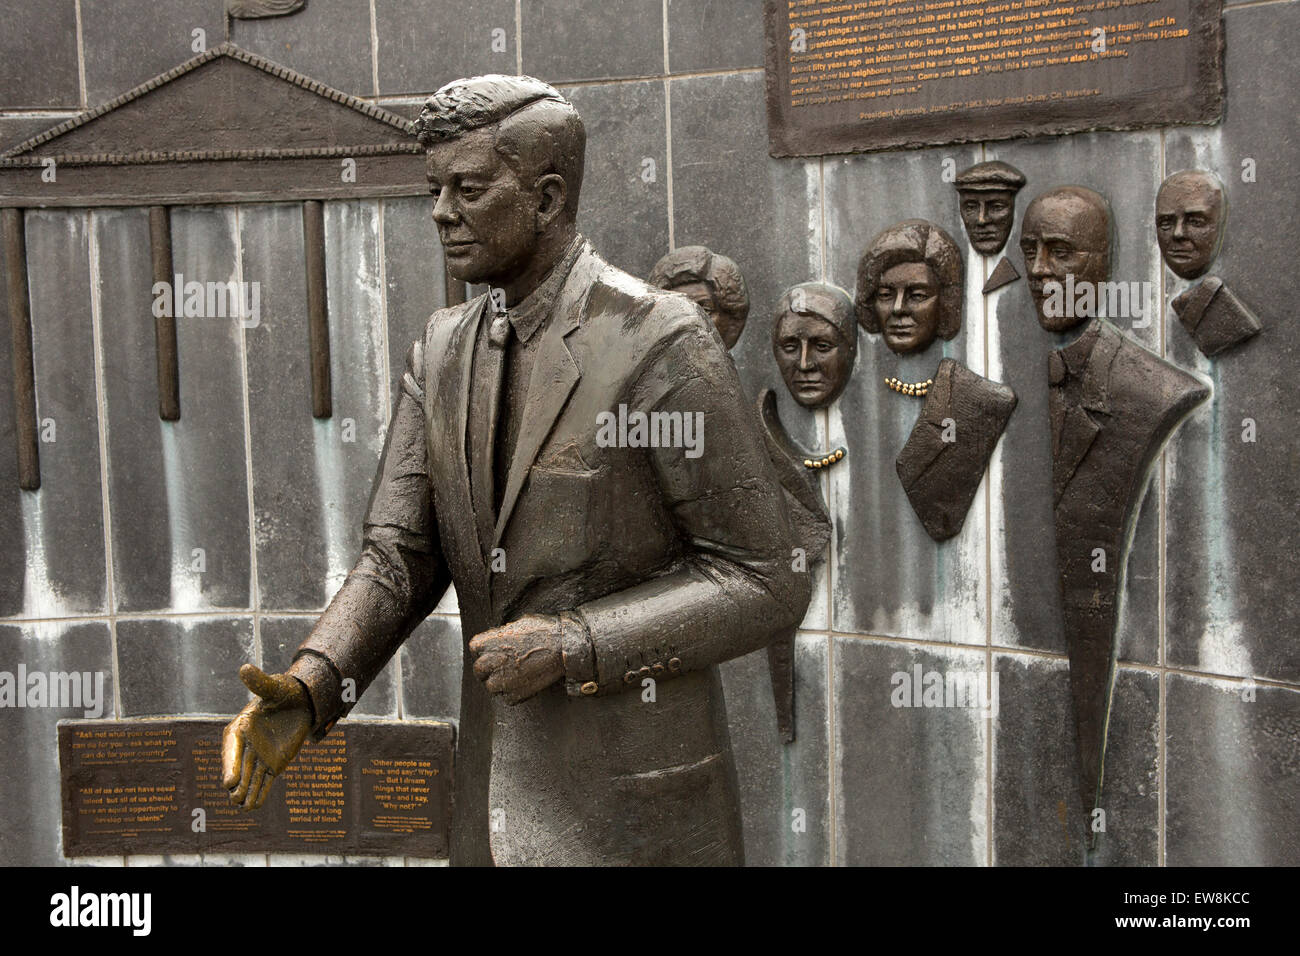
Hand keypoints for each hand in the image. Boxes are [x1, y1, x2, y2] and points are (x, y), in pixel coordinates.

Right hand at [221, 664, 312, 810]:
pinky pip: (264, 781)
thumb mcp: (274, 687)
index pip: (232, 748)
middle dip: (237, 782)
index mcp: (240, 727)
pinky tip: (254, 807)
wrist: (302, 702)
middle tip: (234, 796)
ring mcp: (258, 756)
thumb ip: (260, 682)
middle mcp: (246, 745)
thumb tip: (244, 669)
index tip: (229, 781)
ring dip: (245, 793)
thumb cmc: (284, 692)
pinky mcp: (272, 764)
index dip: (230, 764)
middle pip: (239, 767)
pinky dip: (259, 794)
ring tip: (243, 807)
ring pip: (250, 778)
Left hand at [469, 615, 565, 704]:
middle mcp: (486, 663)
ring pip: (491, 686)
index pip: (475, 650)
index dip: (487, 650)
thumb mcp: (516, 624)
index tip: (498, 651)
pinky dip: (514, 692)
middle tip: (505, 665)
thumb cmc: (542, 630)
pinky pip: (507, 697)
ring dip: (500, 682)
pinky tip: (525, 681)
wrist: (562, 646)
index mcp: (483, 643)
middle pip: (479, 670)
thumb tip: (500, 641)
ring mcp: (499, 681)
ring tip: (517, 674)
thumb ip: (502, 636)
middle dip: (490, 669)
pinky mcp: (512, 695)